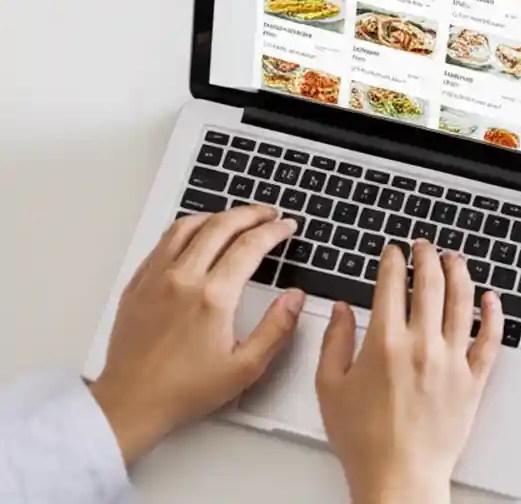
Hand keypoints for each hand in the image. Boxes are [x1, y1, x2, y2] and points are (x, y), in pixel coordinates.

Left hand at [90, 206, 303, 464]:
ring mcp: (156, 278)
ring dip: (217, 216)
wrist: (130, 402)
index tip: (287, 227)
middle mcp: (182, 279)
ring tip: (235, 217)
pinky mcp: (138, 284)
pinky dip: (187, 230)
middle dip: (250, 214)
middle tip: (268, 213)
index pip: (249, 246)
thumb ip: (277, 328)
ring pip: (188, 226)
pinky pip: (163, 242)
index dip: (273, 231)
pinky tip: (197, 236)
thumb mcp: (245, 367)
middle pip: (220, 226)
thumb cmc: (184, 390)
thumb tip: (295, 298)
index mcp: (212, 298)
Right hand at [317, 241, 502, 503]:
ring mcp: (452, 361)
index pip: (392, 285)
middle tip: (424, 245)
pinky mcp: (473, 380)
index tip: (393, 251)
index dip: (393, 261)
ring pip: (462, 302)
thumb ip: (334, 341)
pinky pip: (490, 339)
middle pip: (430, 284)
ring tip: (454, 258)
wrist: (399, 476)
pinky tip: (491, 297)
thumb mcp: (329, 387)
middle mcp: (422, 345)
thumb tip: (342, 310)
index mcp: (385, 343)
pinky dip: (493, 314)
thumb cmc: (363, 440)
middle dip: (426, 256)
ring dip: (459, 272)